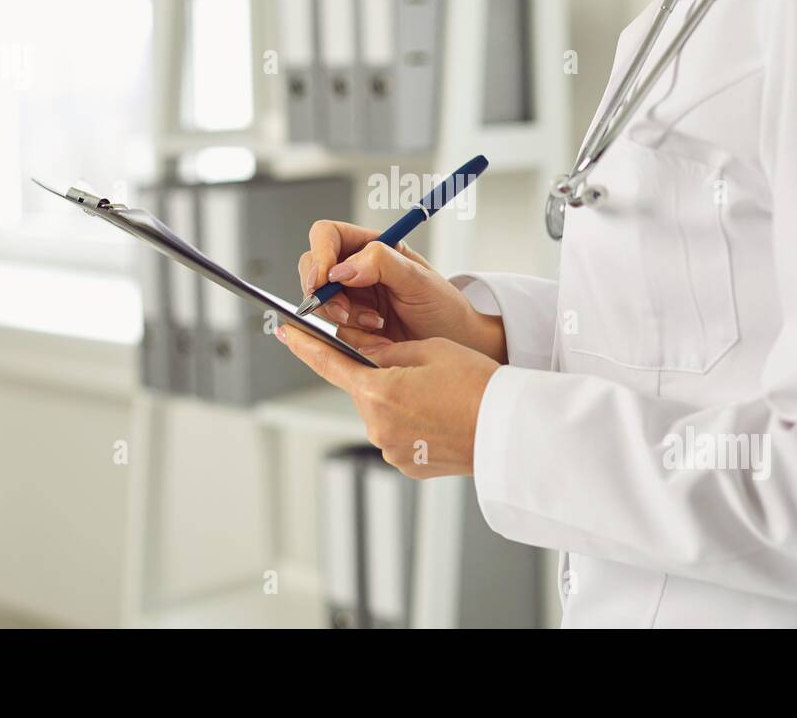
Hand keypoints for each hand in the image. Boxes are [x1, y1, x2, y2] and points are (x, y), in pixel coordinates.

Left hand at [276, 324, 498, 477]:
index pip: (329, 364)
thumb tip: (366, 352)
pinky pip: (398, 435)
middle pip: (364, 390)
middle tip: (421, 370)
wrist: (510, 430)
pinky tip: (440, 418)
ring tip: (439, 397)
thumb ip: (387, 351)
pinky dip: (412, 423)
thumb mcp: (429, 350)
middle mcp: (377, 425)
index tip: (287, 333)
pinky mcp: (407, 464)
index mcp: (378, 392)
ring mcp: (391, 449)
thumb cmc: (478, 386)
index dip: (305, 346)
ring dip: (400, 400)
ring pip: (382, 412)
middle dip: (382, 376)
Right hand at [297, 220, 506, 361]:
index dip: (319, 254)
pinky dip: (349, 334)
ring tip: (376, 324)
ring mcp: (352, 298)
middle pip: (312, 268)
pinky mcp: (351, 326)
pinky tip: (375, 336)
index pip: (328, 235)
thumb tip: (341, 269)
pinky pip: (331, 328)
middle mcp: (357, 270)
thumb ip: (381, 264)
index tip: (324, 279)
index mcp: (373, 247)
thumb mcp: (419, 281)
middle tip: (343, 310)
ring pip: (319, 301)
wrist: (455, 345)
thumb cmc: (444, 308)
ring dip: (342, 315)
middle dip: (324, 291)